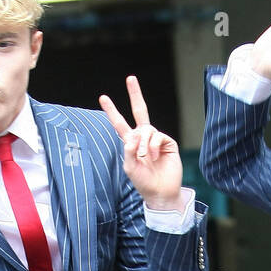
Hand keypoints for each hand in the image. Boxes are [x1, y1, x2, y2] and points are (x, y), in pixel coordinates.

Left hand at [99, 76, 183, 210]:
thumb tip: (134, 136)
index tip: (103, 98)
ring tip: (147, 158)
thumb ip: (128, 151)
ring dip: (144, 143)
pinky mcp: (167, 143)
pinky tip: (155, 157)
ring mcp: (156, 139)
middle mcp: (144, 138)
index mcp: (131, 143)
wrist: (161, 192)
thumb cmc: (144, 182)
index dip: (112, 111)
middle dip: (135, 94)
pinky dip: (154, 146)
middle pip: (139, 111)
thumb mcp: (130, 168)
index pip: (119, 124)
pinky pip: (158, 136)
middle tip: (130, 78)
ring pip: (147, 129)